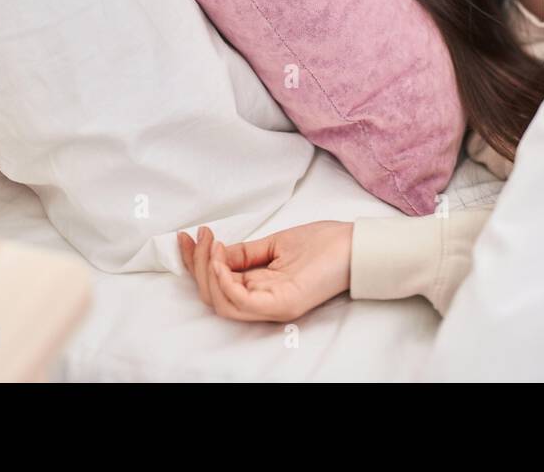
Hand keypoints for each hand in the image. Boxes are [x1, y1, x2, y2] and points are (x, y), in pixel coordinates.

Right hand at [177, 221, 352, 322]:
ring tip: (212, 246)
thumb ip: (246, 253)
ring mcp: (274, 306)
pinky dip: (224, 282)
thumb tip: (216, 252)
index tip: (186, 238)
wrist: (357, 244)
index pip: (218, 285)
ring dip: (208, 271)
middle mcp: (265, 302)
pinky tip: (220, 261)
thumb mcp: (276, 244)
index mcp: (263, 288)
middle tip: (201, 237)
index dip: (197, 262)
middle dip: (198, 265)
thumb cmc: (325, 244)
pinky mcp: (283, 304)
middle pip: (214, 296)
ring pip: (222, 302)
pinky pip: (242, 302)